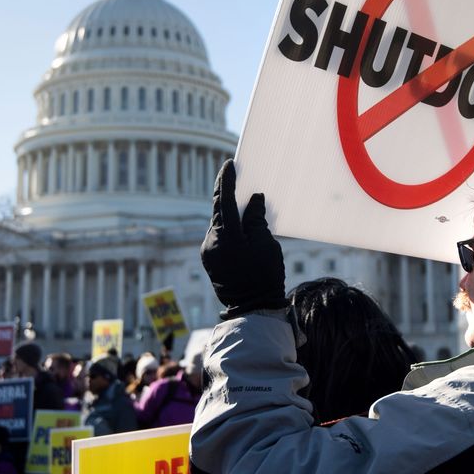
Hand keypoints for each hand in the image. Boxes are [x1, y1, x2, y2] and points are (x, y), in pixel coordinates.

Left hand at [200, 159, 286, 318]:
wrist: (252, 308)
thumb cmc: (264, 277)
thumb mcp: (266, 245)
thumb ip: (257, 220)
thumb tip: (254, 200)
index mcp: (225, 237)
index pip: (224, 201)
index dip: (227, 181)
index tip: (230, 164)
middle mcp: (211, 242)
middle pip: (218, 210)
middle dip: (226, 193)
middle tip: (235, 176)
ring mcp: (208, 252)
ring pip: (218, 223)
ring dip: (228, 211)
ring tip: (242, 199)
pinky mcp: (209, 260)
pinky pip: (218, 236)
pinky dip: (228, 227)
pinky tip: (240, 223)